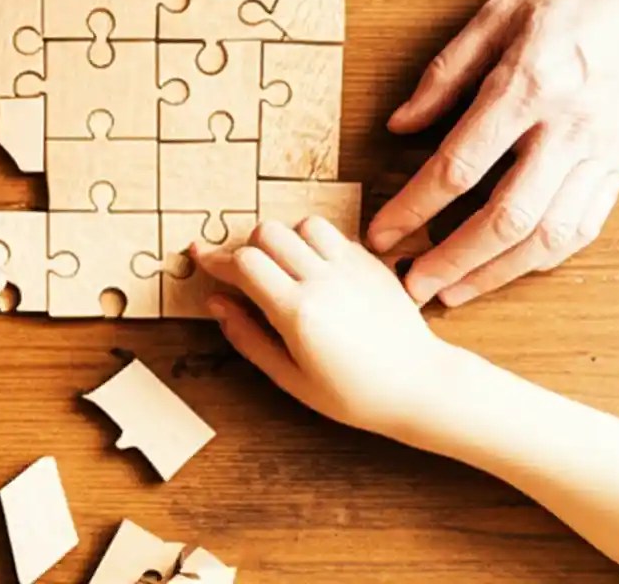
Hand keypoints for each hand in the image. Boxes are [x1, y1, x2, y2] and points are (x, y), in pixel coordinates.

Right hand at [194, 216, 463, 444]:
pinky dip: (315, 244)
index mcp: (298, 313)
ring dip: (285, 239)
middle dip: (248, 247)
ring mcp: (351, 267)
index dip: (214, 257)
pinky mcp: (372, 263)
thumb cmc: (353, 394)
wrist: (419, 385)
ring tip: (284, 268)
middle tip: (245, 273)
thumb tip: (216, 303)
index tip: (199, 254)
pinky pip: (334, 235)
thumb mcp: (290, 378)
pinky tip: (316, 271)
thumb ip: (248, 337)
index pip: (244, 264)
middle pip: (269, 232)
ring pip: (303, 224)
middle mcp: (324, 281)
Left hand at [367, 0, 618, 305]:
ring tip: (452, 291)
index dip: (413, 209)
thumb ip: (445, 74)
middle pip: (505, 217)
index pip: (459, 166)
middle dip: (452, 260)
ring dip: (496, 273)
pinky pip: (584, 226)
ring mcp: (601, 151)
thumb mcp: (497, 13)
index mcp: (528, 86)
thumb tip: (399, 125)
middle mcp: (568, 128)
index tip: (381, 235)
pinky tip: (508, 268)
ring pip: (549, 235)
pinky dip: (543, 257)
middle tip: (410, 287)